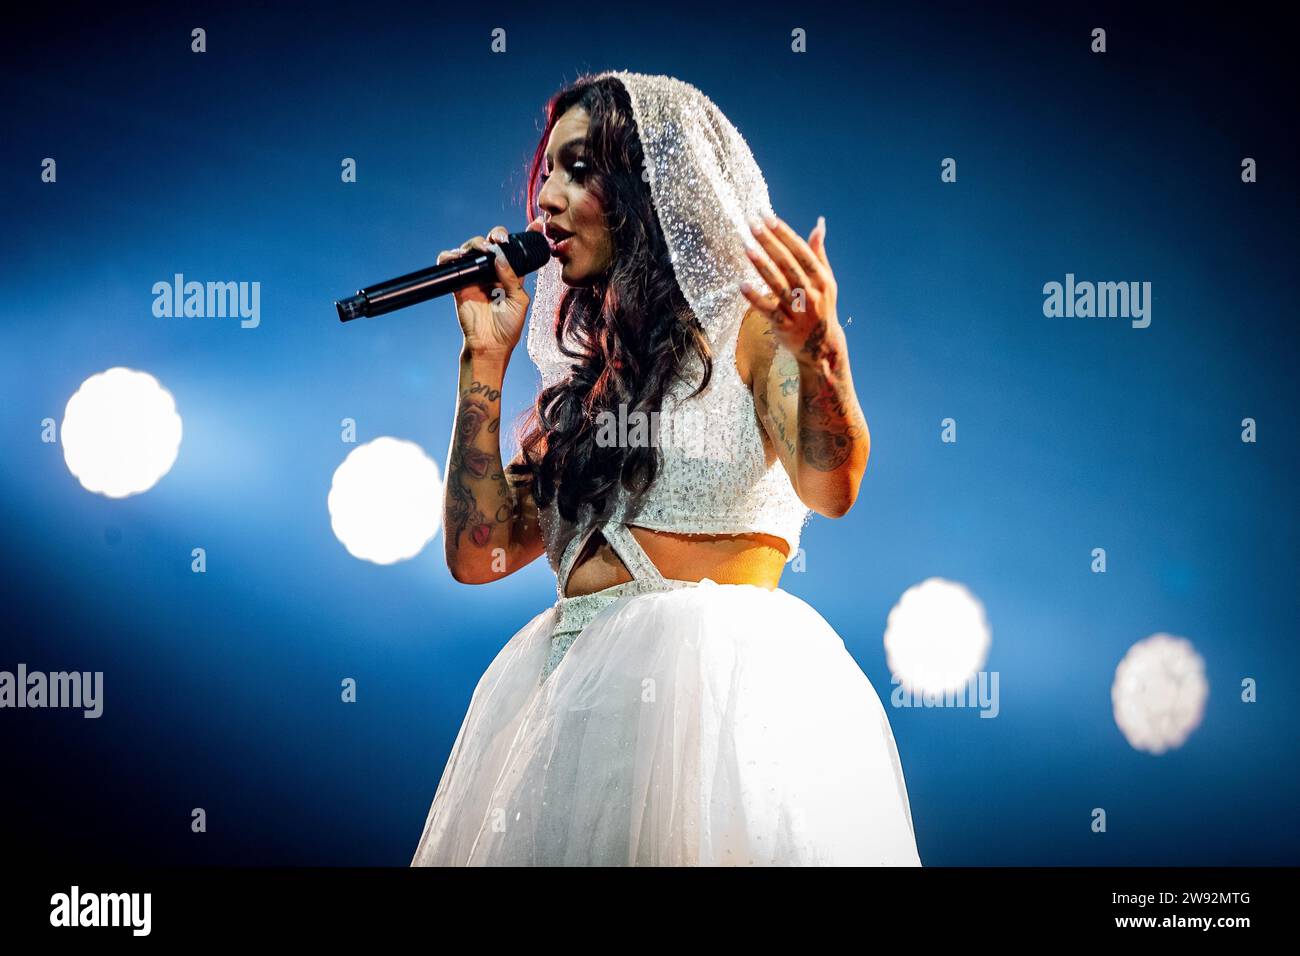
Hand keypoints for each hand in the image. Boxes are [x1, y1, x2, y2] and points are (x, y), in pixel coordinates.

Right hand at [437, 223, 532, 357]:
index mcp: (510, 274)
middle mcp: (492, 271)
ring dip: (476, 243)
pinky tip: (459, 256)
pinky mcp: (459, 282)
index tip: (536, 224)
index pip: (515, 249)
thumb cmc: (507, 326)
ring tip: (484, 249)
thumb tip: (499, 255)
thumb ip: (512, 276)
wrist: (490, 345)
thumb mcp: (519, 300)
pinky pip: (449, 263)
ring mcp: (474, 275)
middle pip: (491, 242)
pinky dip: (450, 255)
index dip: (525, 235)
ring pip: (471, 248)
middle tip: (500, 240)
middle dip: (496, 234)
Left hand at [739, 213, 839, 361]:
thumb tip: (819, 225)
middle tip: (753, 225)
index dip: (784, 233)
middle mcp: (811, 293)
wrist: (821, 346)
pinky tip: (742, 285)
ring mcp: (798, 311)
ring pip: (778, 285)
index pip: (801, 251)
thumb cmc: (821, 306)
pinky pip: (768, 310)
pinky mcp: (784, 326)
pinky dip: (755, 298)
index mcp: (821, 279)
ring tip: (747, 247)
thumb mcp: (826, 281)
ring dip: (761, 266)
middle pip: (788, 264)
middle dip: (770, 243)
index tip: (768, 217)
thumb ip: (818, 254)